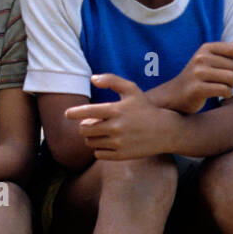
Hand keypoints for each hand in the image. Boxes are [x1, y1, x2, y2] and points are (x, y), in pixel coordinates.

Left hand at [66, 74, 180, 159]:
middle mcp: (115, 127)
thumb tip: (92, 78)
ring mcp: (118, 142)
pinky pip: (98, 154)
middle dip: (85, 127)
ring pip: (90, 142)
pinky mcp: (120, 155)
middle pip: (84, 130)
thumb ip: (112, 80)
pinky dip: (100, 149)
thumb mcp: (132, 90)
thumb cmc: (145, 108)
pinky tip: (109, 143)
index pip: (86, 112)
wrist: (165, 131)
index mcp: (115, 110)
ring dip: (92, 138)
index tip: (67, 114)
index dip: (73, 113)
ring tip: (103, 133)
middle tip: (92, 124)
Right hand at [167, 41, 232, 113]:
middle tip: (225, 81)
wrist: (175, 95)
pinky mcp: (197, 88)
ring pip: (231, 78)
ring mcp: (197, 73)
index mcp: (205, 49)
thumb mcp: (211, 61)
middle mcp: (200, 58)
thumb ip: (228, 53)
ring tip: (221, 87)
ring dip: (231, 86)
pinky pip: (225, 90)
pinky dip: (227, 94)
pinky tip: (220, 95)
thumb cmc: (197, 77)